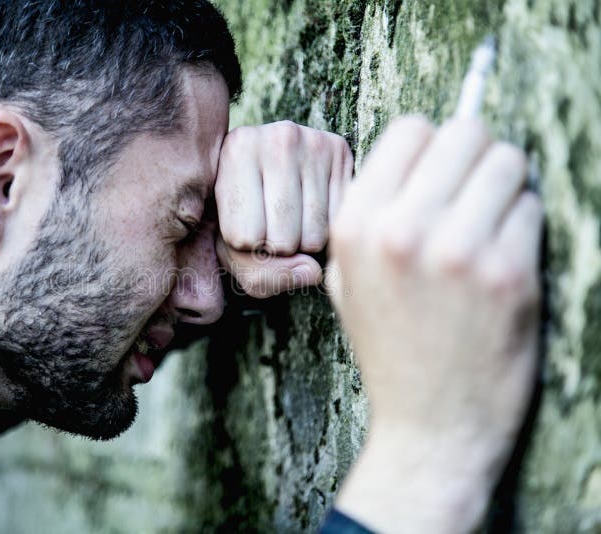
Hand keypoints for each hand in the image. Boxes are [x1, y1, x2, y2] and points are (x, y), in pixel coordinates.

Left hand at [214, 121, 352, 297]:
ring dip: (304, 243)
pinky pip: (338, 222)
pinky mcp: (341, 152)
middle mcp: (277, 137)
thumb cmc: (242, 214)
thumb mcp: (231, 247)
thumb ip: (258, 276)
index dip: (245, 246)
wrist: (268, 171)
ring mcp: (314, 142)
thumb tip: (313, 272)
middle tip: (269, 224)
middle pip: (283, 239)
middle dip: (277, 248)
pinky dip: (326, 229)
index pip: (244, 238)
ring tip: (290, 218)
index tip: (241, 223)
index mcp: (235, 150)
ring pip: (314, 236)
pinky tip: (311, 210)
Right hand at [328, 116, 541, 532]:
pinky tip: (505, 260)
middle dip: (476, 156)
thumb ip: (371, 214)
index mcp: (354, 227)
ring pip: (508, 162)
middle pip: (465, 133)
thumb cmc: (391, 349)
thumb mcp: (348, 280)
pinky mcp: (508, 274)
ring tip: (491, 224)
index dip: (432, 147)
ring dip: (506, 187)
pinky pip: (532, 209)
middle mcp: (401, 231)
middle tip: (476, 191)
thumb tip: (420, 155)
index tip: (442, 171)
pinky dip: (525, 226)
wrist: (431, 424)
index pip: (410, 130)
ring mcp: (457, 251)